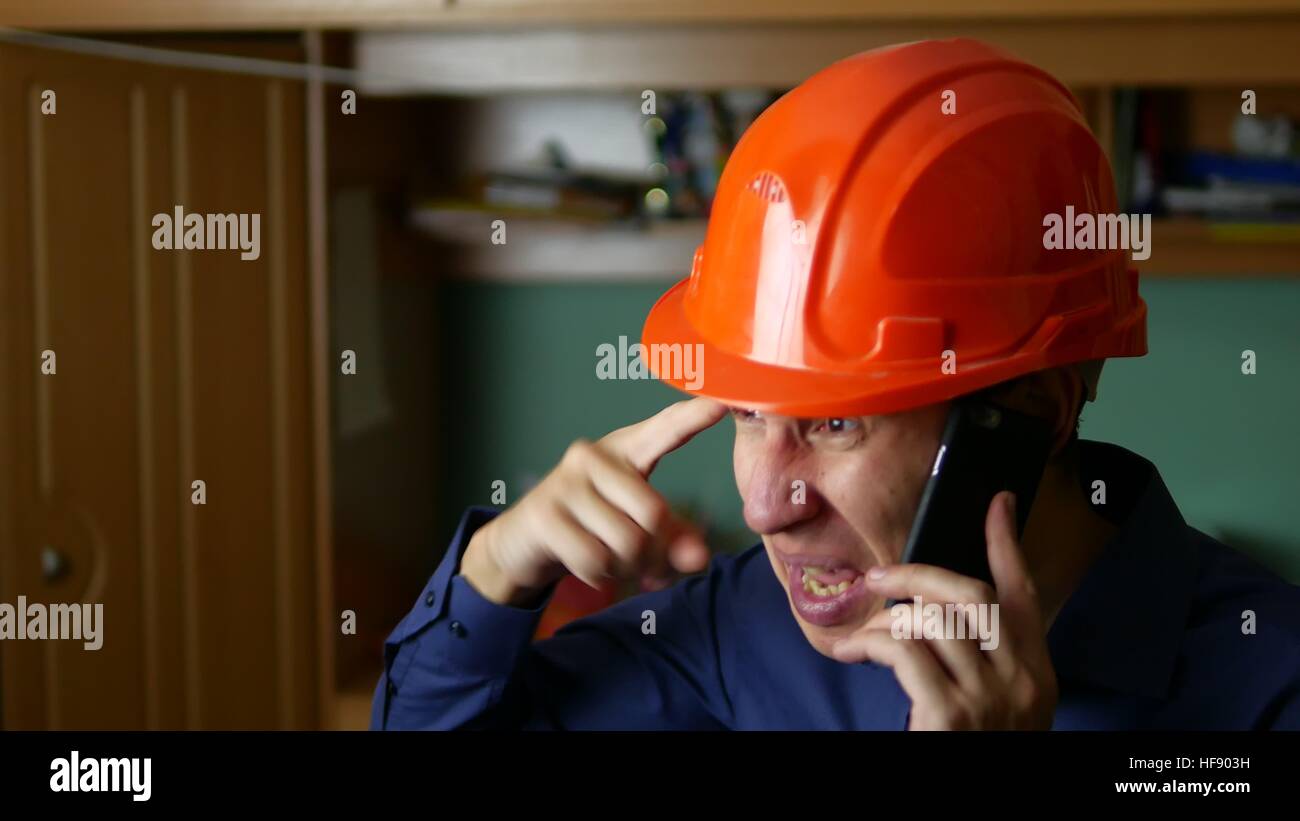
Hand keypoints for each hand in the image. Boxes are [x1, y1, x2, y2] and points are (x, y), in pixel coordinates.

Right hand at [461, 398, 727, 606]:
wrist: (523, 542)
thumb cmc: (591, 526)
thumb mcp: (637, 527)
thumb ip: (674, 541)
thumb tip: (700, 558)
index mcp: (626, 450)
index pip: (665, 429)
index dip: (692, 417)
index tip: (720, 402)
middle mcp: (594, 455)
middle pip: (654, 514)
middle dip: (653, 552)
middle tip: (641, 563)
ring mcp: (566, 482)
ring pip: (626, 542)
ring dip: (624, 567)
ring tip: (610, 560)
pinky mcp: (545, 513)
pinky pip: (595, 558)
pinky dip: (598, 574)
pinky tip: (587, 565)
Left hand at [830, 491, 1057, 729]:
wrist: (987, 801)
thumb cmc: (981, 748)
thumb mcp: (1001, 705)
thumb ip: (984, 660)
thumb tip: (935, 614)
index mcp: (1036, 673)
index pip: (1024, 594)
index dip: (1008, 543)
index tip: (999, 502)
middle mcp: (1020, 679)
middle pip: (970, 595)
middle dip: (919, 573)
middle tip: (880, 577)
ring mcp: (988, 697)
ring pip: (931, 621)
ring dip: (884, 618)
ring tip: (859, 635)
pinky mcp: (950, 714)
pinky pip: (904, 651)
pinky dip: (870, 642)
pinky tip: (851, 651)